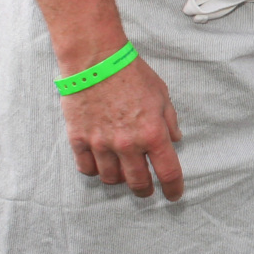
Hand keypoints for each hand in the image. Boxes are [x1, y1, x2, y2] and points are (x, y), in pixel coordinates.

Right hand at [60, 53, 184, 199]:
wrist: (95, 59)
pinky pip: (86, 168)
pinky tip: (100, 165)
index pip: (168, 172)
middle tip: (146, 190)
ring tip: (122, 175)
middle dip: (145, 190)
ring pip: (110, 179)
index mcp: (153, 133)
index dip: (174, 188)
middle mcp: (127, 144)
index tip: (174, 195)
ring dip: (119, 181)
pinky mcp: (79, 139)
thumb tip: (174, 139)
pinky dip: (95, 170)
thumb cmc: (131, 73)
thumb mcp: (161, 94)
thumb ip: (169, 120)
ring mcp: (101, 143)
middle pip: (137, 182)